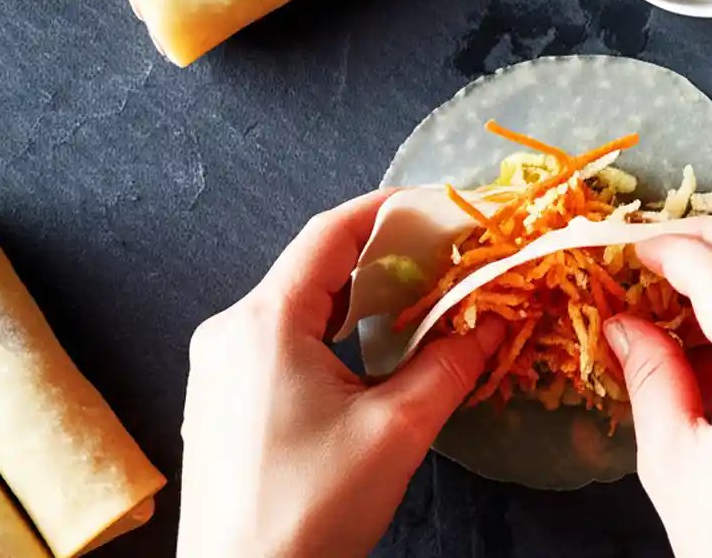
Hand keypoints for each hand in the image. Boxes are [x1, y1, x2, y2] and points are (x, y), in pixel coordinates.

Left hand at [177, 191, 504, 557]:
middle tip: (440, 261)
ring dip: (356, 304)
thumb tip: (492, 323)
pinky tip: (367, 359)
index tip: (434, 204)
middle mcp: (230, 332)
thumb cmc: (311, 506)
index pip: (328, 234)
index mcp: (265, 321)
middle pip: (312, 270)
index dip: (384, 209)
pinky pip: (278, 345)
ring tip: (414, 308)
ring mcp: (218, 369)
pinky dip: (328, 337)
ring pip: (297, 310)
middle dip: (380, 261)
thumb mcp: (395, 430)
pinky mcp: (220, 403)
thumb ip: (448, 366)